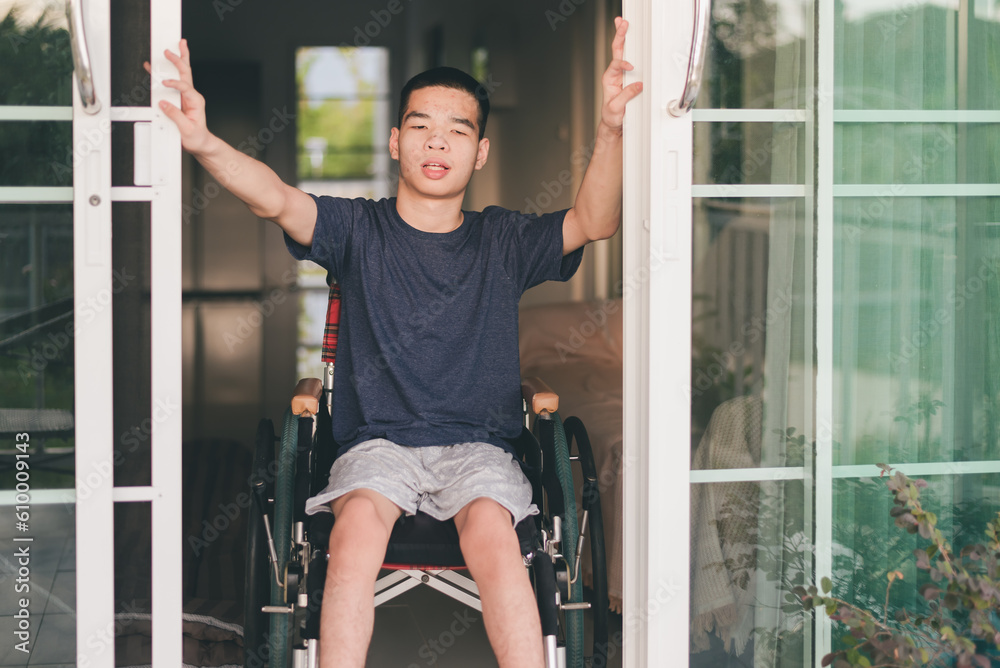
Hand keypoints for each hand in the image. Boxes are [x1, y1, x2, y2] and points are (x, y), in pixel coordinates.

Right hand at [145, 39, 211, 153]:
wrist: (200, 143)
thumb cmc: (196, 137)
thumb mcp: (186, 129)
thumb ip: (175, 116)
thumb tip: (164, 104)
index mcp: (196, 101)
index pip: (185, 87)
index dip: (175, 83)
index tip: (165, 83)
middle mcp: (192, 96)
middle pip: (186, 73)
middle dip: (179, 59)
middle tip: (171, 50)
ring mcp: (186, 96)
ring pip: (182, 74)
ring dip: (178, 60)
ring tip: (175, 47)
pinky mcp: (180, 98)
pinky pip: (173, 82)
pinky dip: (165, 73)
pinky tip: (158, 66)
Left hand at [600, 17, 642, 134]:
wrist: (613, 122)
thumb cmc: (612, 116)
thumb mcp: (617, 108)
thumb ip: (626, 96)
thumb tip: (638, 85)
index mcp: (609, 80)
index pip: (616, 66)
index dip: (623, 64)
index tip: (631, 67)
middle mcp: (614, 74)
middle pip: (616, 51)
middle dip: (619, 36)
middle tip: (621, 23)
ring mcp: (620, 74)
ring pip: (622, 52)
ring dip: (623, 37)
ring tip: (623, 24)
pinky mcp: (627, 77)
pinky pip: (629, 59)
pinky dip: (630, 47)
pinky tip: (630, 37)